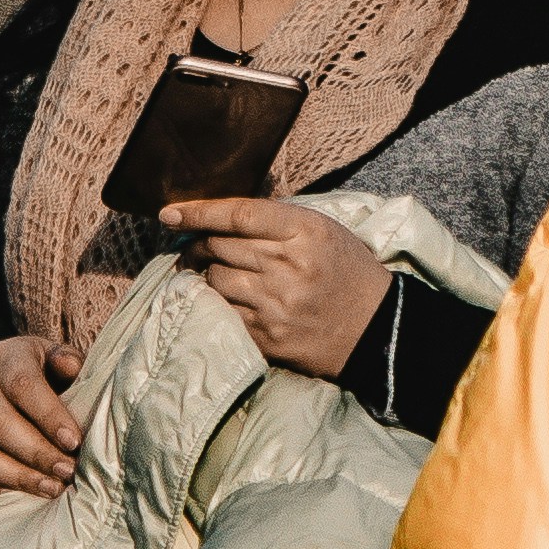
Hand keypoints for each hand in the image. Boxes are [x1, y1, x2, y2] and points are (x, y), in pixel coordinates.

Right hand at [0, 332, 83, 495]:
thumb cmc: (40, 376)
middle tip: (66, 470)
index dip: (48, 415)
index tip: (73, 442)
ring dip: (15, 476)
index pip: (21, 384)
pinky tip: (12, 495)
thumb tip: (70, 366)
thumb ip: (66, 362)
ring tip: (50, 488)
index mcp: (4, 359)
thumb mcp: (55, 359)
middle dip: (35, 452)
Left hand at [165, 196, 393, 375]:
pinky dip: (216, 303)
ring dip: (206, 274)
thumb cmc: (347, 271)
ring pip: (214, 280)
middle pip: (218, 246)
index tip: (170, 214)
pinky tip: (223, 298)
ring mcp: (276, 304)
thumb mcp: (323, 230)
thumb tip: (221, 216)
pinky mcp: (269, 337)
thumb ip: (277, 220)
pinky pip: (224, 313)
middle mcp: (288, 266)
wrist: (378, 329)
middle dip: (200, 244)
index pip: (238, 215)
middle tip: (197, 247)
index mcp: (304, 231)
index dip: (198, 212)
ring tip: (213, 272)